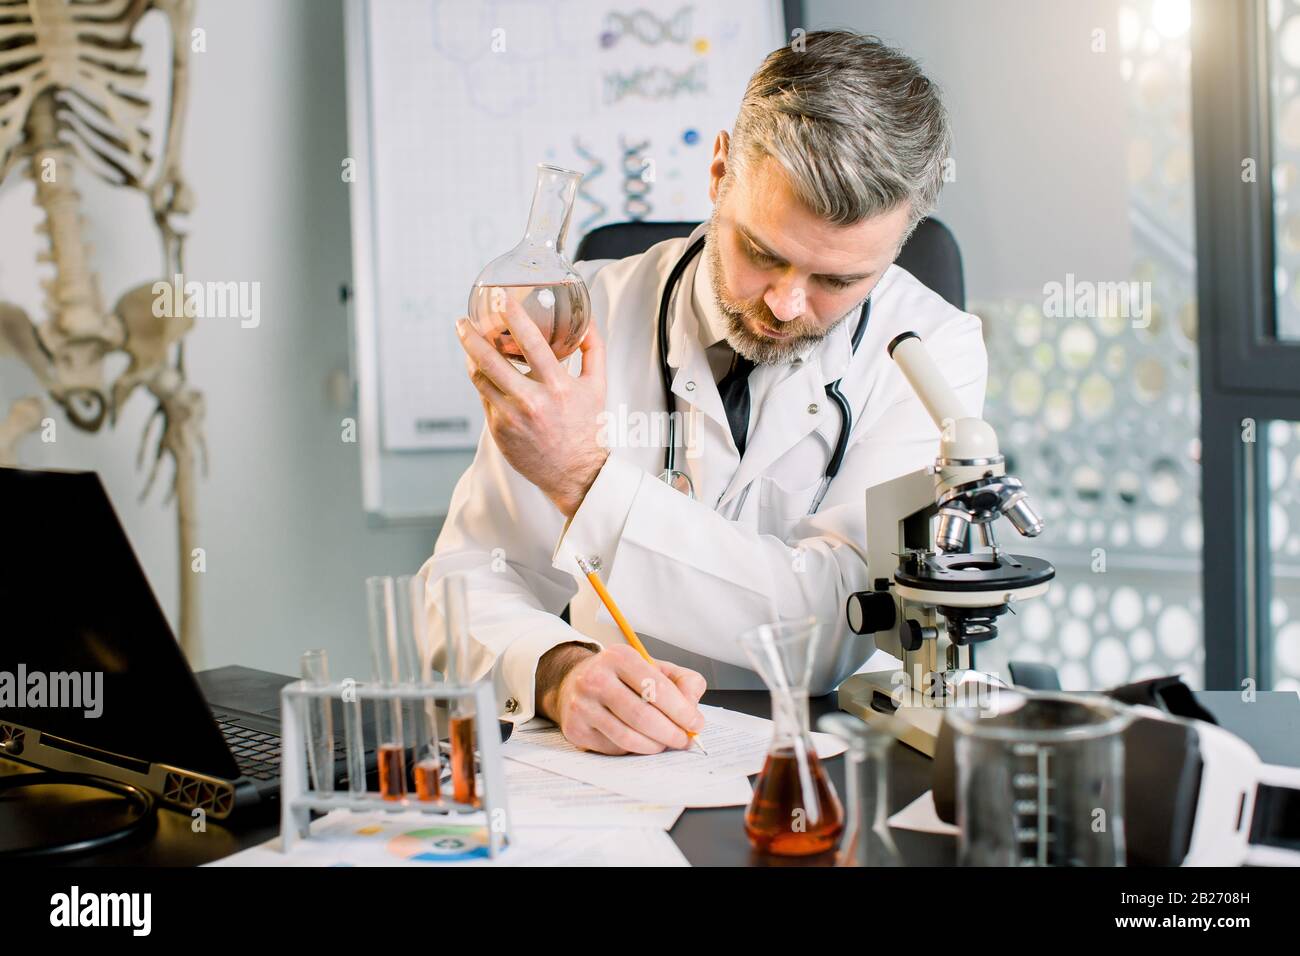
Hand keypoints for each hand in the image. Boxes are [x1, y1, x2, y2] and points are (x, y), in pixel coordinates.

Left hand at [456, 302, 607, 517]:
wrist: (575, 474)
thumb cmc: (587, 428)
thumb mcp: (598, 386)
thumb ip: (593, 350)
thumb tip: (588, 320)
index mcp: (558, 387)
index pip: (531, 343)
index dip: (513, 317)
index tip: (500, 298)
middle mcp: (531, 402)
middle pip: (490, 360)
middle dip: (471, 335)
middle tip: (462, 320)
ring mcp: (511, 418)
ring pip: (479, 379)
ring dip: (469, 356)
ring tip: (466, 340)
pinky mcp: (499, 431)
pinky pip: (484, 398)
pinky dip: (482, 381)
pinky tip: (482, 369)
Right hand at [538, 644, 707, 754]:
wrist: (575, 683)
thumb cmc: (622, 678)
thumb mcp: (655, 668)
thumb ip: (684, 681)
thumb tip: (693, 707)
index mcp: (619, 657)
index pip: (657, 688)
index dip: (682, 710)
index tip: (696, 723)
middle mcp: (596, 678)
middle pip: (643, 716)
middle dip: (671, 733)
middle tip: (684, 739)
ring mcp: (582, 705)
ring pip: (628, 737)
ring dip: (654, 746)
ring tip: (665, 743)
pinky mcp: (576, 729)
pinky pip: (614, 748)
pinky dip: (633, 750)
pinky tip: (638, 741)